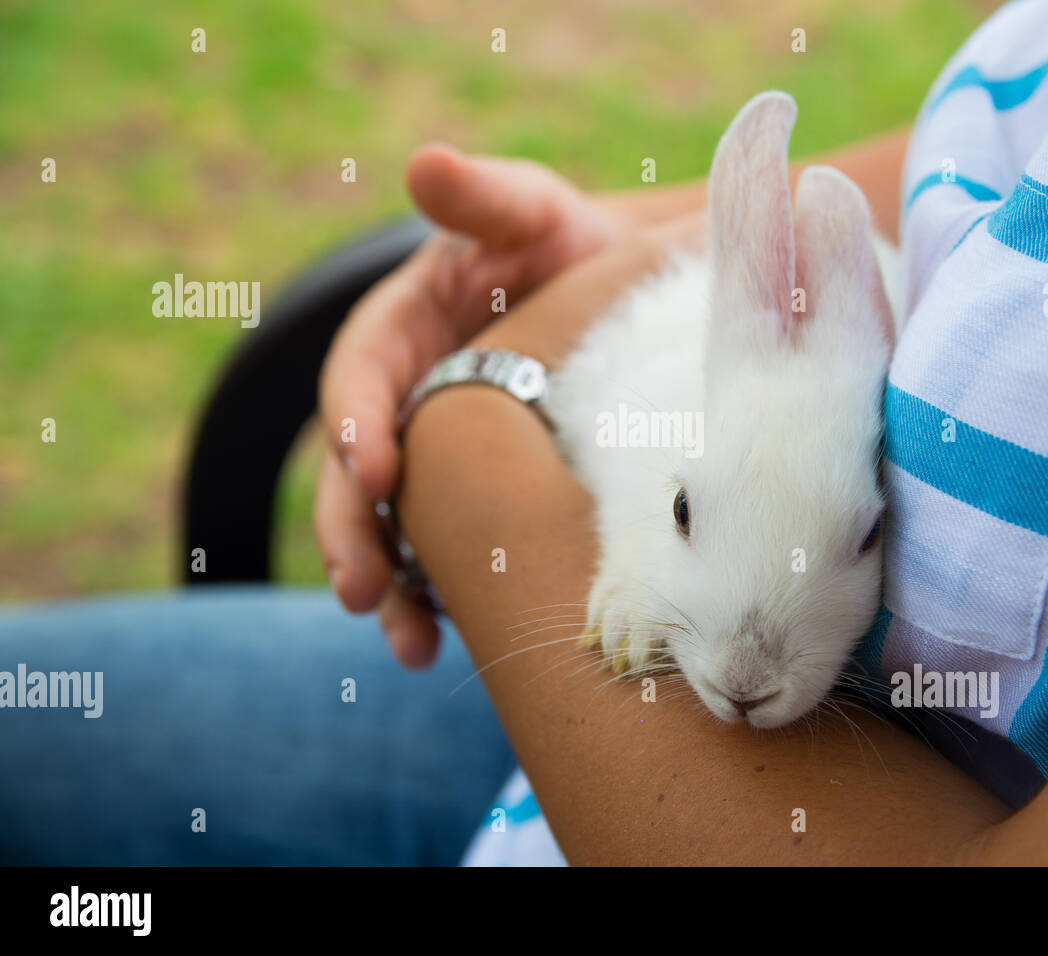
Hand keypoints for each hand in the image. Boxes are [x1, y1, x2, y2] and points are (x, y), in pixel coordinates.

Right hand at [315, 144, 621, 667]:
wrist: (617, 291)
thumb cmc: (568, 243)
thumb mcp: (528, 210)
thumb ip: (481, 198)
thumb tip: (425, 160)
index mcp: (399, 330)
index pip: (359, 378)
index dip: (359, 425)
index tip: (376, 475)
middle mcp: (402, 398)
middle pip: (357, 474)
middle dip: (354, 533)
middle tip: (362, 592)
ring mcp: (433, 453)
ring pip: (395, 527)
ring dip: (394, 589)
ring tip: (410, 646)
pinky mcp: (470, 492)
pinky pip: (445, 547)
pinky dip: (444, 595)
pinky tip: (454, 643)